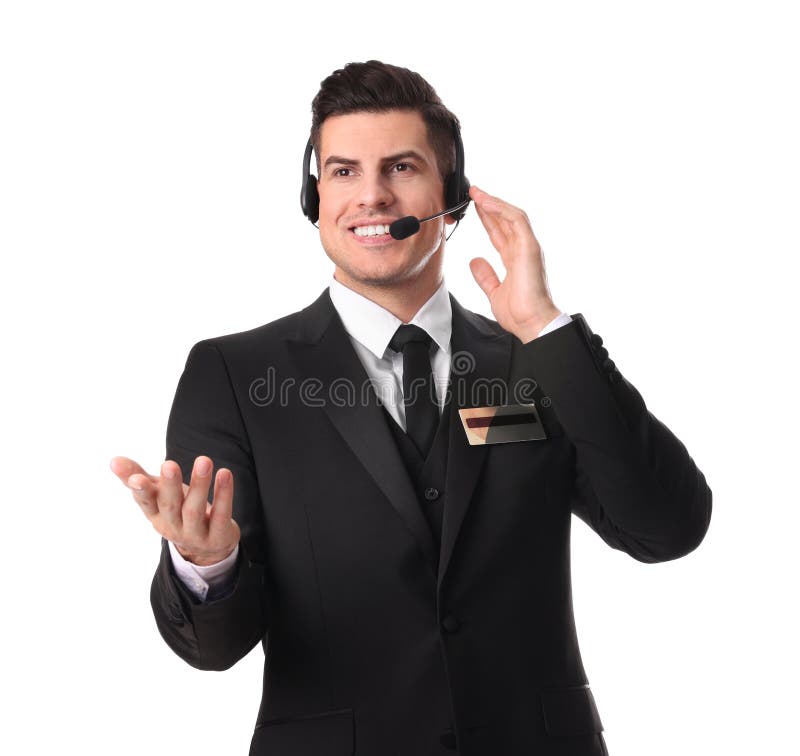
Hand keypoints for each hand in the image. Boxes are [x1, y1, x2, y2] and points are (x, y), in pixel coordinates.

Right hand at [110, 455, 239, 565]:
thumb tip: (113, 460)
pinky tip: (225, 474)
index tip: (136, 479)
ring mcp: (195, 535)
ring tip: (204, 461)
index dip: (141, 492)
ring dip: (199, 485)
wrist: (208, 548)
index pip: (146, 503)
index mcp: (156, 515)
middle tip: (169, 464)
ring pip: (195, 510)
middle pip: (170, 505)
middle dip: (169, 485)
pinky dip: (223, 495)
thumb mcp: (158, 496)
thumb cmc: (179, 511)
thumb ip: (137, 477)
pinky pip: (221, 515)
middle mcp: (173, 526)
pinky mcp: (218, 536)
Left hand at [468, 185, 561, 342]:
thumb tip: (474, 261)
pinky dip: (501, 209)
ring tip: (477, 192)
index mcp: (516, 260)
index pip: (500, 233)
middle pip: (504, 221)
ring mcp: (528, 247)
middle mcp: (523, 250)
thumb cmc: (520, 314)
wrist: (532, 324)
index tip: (474, 208)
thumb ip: (485, 276)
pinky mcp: (530, 247)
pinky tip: (486, 203)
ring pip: (511, 216)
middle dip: (488, 205)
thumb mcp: (494, 292)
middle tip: (473, 192)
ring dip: (493, 203)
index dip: (487, 219)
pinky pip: (517, 220)